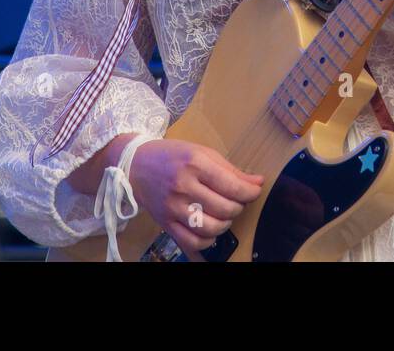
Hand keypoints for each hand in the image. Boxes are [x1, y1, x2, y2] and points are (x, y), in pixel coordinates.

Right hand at [128, 139, 264, 259]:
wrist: (136, 164)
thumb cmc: (172, 156)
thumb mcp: (202, 152)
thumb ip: (231, 169)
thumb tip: (257, 182)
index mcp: (195, 163)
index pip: (232, 186)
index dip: (250, 193)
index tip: (255, 191)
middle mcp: (183, 186)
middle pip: (225, 208)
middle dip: (239, 206)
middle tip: (237, 201)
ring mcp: (173, 207)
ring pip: (212, 228)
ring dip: (226, 224)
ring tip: (225, 214)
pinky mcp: (165, 223)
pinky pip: (192, 242)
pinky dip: (208, 240)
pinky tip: (211, 230)